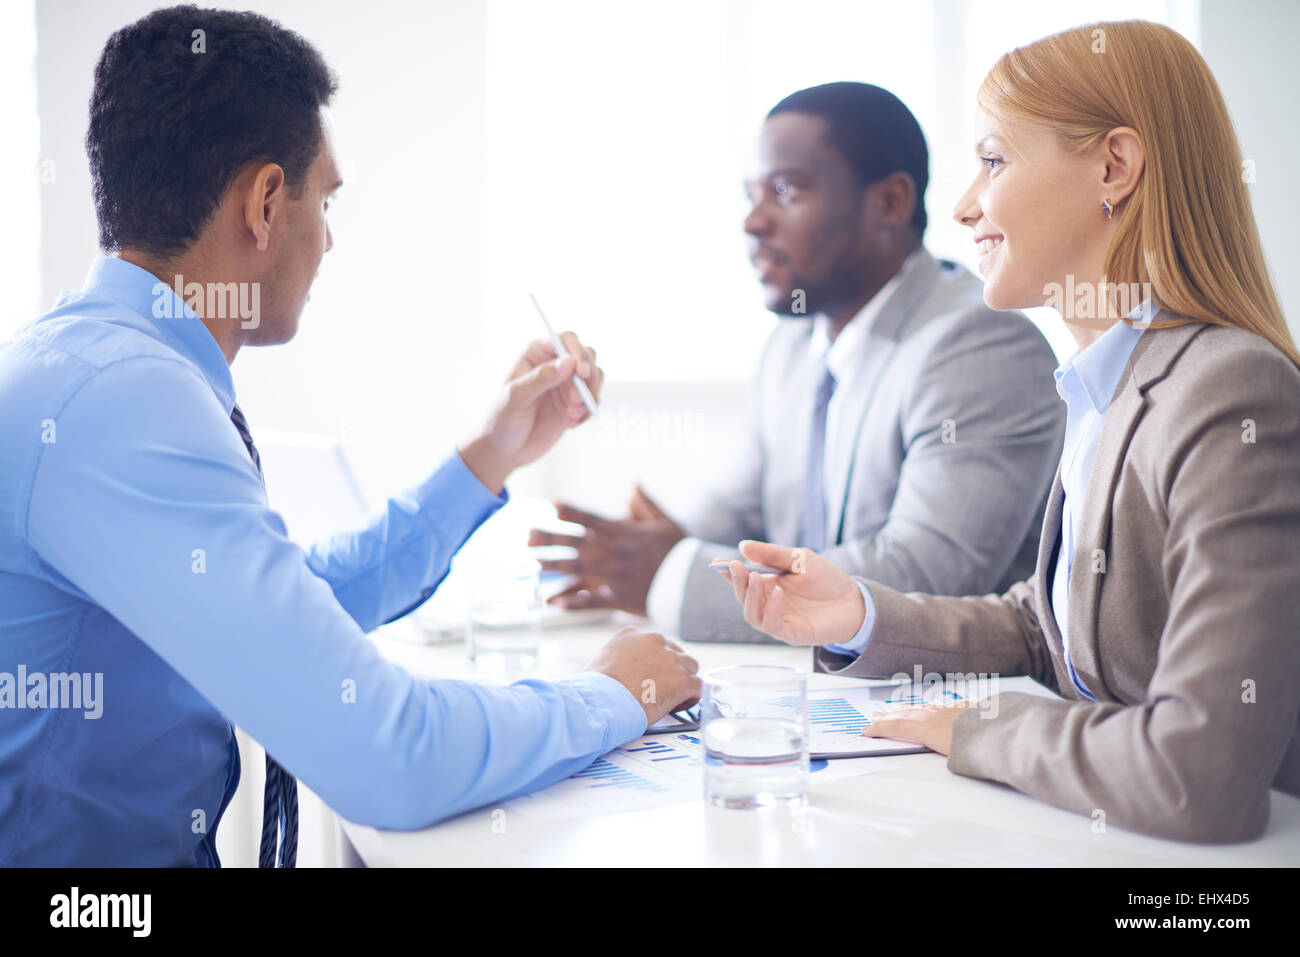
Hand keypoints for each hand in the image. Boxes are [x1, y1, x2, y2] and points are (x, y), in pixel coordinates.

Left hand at [459, 333, 602, 492]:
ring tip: (572, 413)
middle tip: (577, 399)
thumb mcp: (516, 396)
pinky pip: (592, 400)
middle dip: (587, 377)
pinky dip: (587, 411)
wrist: (504, 451)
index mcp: (535, 354)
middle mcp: (553, 365)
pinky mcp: (573, 403)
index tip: (580, 372)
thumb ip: (542, 377)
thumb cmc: (501, 419)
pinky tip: (570, 422)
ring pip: (593, 377)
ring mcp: (565, 384)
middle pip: (585, 357)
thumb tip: (569, 362)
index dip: (577, 352)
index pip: (565, 341)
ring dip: (589, 395)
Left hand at [529, 485, 683, 615]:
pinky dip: (572, 602)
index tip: (551, 505)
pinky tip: (553, 602)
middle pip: (577, 544)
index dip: (572, 512)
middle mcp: (615, 553)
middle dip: (551, 539)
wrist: (692, 584)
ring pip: (579, 570)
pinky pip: (591, 601)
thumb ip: (646, 503)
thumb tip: (633, 483)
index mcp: (625, 533)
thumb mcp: (666, 521)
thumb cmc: (680, 551)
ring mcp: (615, 576)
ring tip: (534, 563)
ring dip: (554, 566)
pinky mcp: (618, 598)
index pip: (592, 519)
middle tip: (528, 536)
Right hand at [585, 626, 700, 726]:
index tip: (650, 675)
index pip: (655, 643)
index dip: (655, 662)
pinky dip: (692, 696)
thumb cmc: (595, 689)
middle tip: (661, 688)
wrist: (601, 702)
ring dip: (683, 681)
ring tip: (672, 698)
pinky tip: (681, 705)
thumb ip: (618, 659)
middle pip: (675, 652)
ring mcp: (670, 659)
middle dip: (671, 669)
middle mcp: (654, 640)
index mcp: (633, 634)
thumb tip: (620, 671)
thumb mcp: (600, 661)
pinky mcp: (682, 679)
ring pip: (690, 666)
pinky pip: (697, 686)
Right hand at [712, 539, 864, 645]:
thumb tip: (742, 546)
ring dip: (750, 597)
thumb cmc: (827, 580)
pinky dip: (771, 609)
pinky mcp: (791, 634)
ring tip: (756, 577)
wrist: (854, 601)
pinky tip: (778, 593)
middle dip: (737, 583)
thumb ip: (772, 555)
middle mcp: (769, 605)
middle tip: (737, 567)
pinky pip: (772, 625)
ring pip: (751, 615)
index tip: (718, 563)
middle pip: (743, 598)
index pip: (742, 581)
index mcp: (768, 585)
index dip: (728, 574)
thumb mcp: (799, 559)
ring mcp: (779, 620)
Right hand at [863, 703, 975, 755]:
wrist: (998, 728)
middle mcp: (937, 717)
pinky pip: (950, 706)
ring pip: (925, 708)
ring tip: (901, 708)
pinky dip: (940, 707)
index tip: (866, 730)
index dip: (880, 728)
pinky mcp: (968, 709)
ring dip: (910, 709)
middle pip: (907, 715)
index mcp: (928, 729)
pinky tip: (941, 707)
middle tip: (876, 714)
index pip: (898, 728)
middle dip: (890, 715)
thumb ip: (942, 756)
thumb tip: (938, 758)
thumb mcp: (954, 757)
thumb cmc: (977, 744)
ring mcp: (952, 711)